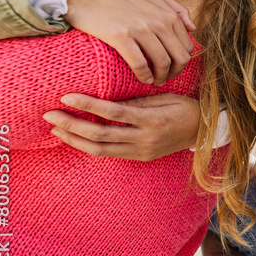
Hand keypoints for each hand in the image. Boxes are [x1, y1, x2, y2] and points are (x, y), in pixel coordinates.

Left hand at [43, 92, 200, 159]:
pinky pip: (110, 154)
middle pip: (100, 135)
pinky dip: (90, 146)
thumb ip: (137, 101)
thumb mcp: (165, 97)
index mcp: (152, 120)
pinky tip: (76, 138)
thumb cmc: (186, 108)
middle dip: (72, 125)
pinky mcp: (141, 158)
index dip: (88, 105)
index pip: (113, 113)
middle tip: (50, 115)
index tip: (67, 97)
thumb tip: (108, 100)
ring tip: (56, 130)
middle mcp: (145, 139)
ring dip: (74, 140)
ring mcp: (142, 151)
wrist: (205, 131)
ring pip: (100, 150)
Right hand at [64, 0, 195, 85]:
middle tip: (166, 79)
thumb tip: (193, 28)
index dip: (182, 61)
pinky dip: (144, 76)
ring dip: (160, 77)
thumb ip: (176, 9)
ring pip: (162, 62)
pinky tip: (142, 79)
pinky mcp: (122, 37)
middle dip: (176, 72)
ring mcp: (141, 29)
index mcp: (168, 14)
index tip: (173, 68)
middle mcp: (159, 21)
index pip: (187, 46)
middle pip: (179, 57)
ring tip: (154, 82)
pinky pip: (139, 64)